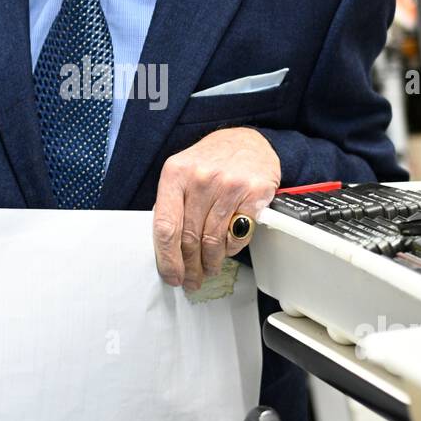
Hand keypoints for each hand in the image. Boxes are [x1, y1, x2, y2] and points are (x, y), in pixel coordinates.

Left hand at [153, 127, 280, 289]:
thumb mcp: (182, 172)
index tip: (172, 275)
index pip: (165, 226)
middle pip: (189, 238)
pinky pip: (238, 235)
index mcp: (175, 173)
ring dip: (210, 262)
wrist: (248, 140)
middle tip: (191, 280)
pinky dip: (231, 249)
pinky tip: (226, 249)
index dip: (167, 259)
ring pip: (214, 241)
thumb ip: (171, 204)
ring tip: (208, 269)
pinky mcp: (254, 193)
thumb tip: (166, 249)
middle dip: (189, 267)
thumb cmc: (211, 161)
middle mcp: (201, 178)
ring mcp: (229, 185)